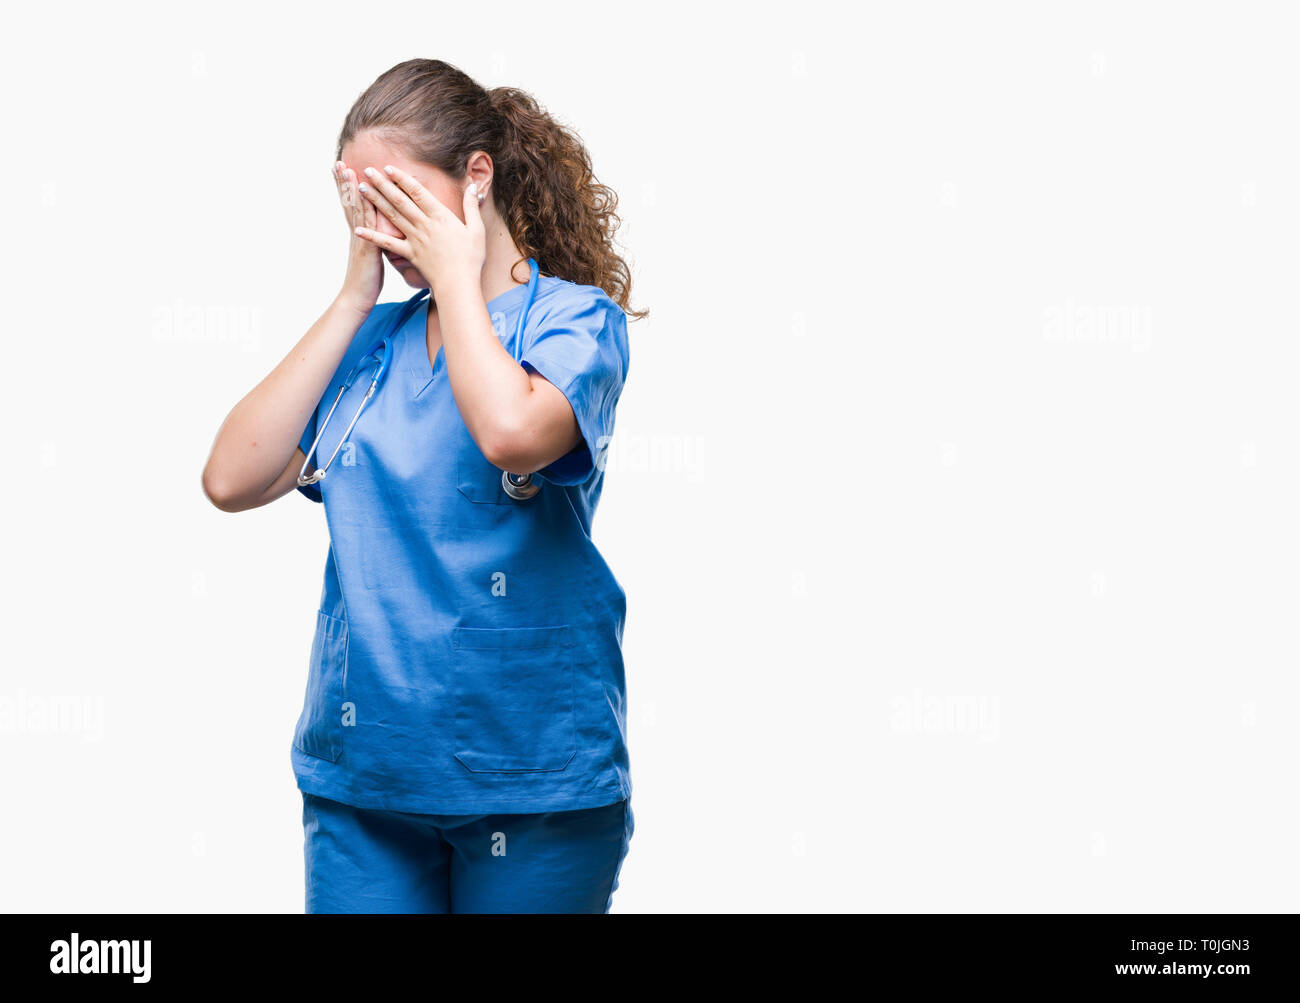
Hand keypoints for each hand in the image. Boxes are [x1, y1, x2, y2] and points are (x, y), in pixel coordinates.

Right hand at [335, 160, 383, 309]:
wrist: (357, 298)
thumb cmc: (367, 282)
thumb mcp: (372, 259)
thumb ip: (375, 246)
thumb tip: (382, 239)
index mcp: (360, 235)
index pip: (352, 207)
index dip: (347, 190)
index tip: (344, 172)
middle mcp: (357, 233)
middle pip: (348, 203)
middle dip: (343, 182)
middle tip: (337, 162)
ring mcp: (360, 237)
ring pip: (353, 208)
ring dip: (349, 188)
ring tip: (344, 169)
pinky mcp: (366, 245)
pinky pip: (365, 222)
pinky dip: (363, 205)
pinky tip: (362, 192)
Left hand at [352, 165, 485, 295]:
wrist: (459, 284)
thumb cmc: (471, 259)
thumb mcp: (477, 229)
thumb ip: (471, 206)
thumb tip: (471, 186)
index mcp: (440, 216)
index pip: (418, 191)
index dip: (402, 178)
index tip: (389, 168)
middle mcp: (424, 224)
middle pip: (400, 200)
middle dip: (383, 184)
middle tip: (367, 170)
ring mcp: (414, 239)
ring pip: (391, 215)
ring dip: (375, 200)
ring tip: (361, 188)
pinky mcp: (409, 254)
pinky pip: (387, 244)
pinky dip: (372, 236)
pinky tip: (357, 229)